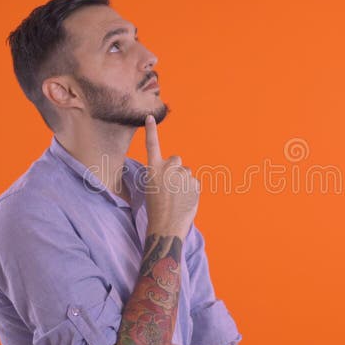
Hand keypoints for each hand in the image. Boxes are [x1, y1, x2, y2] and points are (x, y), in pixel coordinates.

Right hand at [143, 114, 199, 236]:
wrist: (166, 226)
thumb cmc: (156, 209)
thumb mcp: (152, 188)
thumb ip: (162, 175)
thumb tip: (175, 171)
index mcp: (153, 168)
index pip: (152, 145)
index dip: (151, 130)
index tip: (149, 117)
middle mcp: (168, 167)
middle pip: (176, 160)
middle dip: (176, 169)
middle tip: (171, 187)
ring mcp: (183, 174)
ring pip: (186, 173)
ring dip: (184, 182)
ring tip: (177, 199)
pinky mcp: (195, 183)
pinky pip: (194, 183)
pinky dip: (191, 191)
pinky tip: (185, 202)